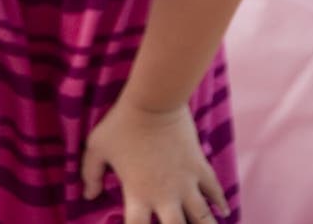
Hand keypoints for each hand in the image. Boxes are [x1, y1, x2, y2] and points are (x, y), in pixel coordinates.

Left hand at [80, 98, 229, 223]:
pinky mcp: (200, 165)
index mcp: (138, 194)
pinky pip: (214, 189)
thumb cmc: (122, 123)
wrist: (154, 100)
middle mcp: (165, 195)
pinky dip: (220, 202)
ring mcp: (186, 182)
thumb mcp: (98, 147)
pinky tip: (224, 211)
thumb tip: (88, 195)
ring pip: (203, 218)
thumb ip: (91, 173)